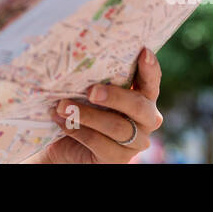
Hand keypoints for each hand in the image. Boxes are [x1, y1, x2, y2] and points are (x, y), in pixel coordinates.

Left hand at [27, 46, 162, 163]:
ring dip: (87, 115)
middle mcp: (147, 120)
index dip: (150, 68)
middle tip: (91, 91)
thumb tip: (82, 56)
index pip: (151, 81)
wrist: (67, 143)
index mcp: (144, 98)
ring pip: (117, 127)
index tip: (143, 52)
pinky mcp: (118, 159)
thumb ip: (98, 79)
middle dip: (115, 97)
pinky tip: (61, 120)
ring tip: (62, 105)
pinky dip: (77, 130)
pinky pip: (99, 143)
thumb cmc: (83, 108)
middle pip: (139, 107)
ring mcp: (136, 142)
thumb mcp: (92, 92)